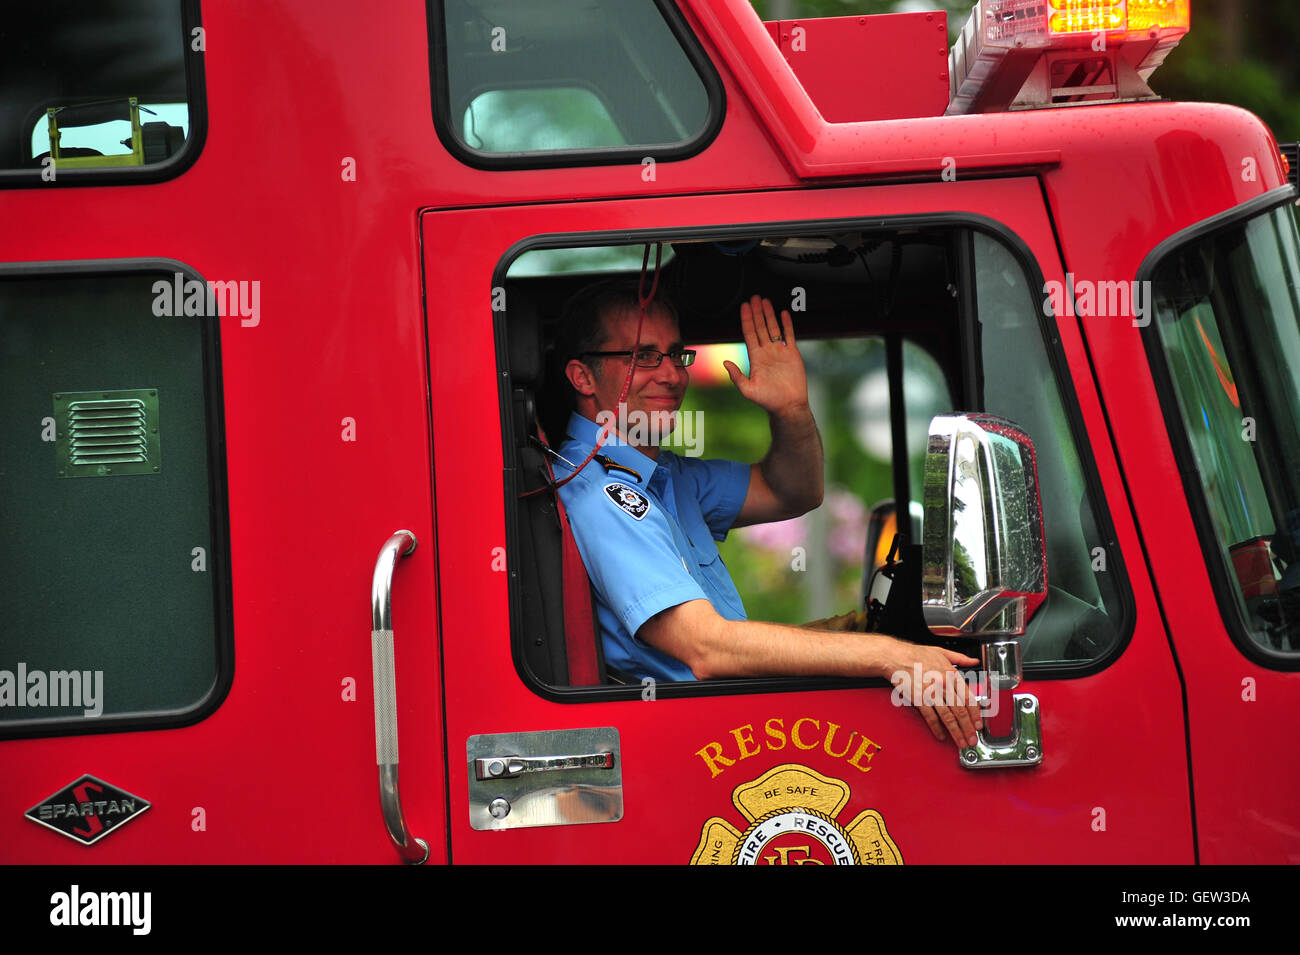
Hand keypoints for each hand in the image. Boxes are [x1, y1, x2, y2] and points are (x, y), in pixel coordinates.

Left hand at [724, 296, 809, 415]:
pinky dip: (786, 324)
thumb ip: (736, 376)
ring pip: (773, 328)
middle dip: (756, 312)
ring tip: (765, 301)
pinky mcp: (792, 354)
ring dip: (769, 314)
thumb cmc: (768, 400)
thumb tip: (724, 362)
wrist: (788, 406)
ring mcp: (779, 352)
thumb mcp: (748, 389)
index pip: (749, 334)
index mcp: (755, 358)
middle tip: (754, 298)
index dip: (746, 320)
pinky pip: (789, 335)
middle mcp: (766, 352)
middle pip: (760, 327)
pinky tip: (783, 313)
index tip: (744, 307)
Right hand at [876, 636, 983, 749]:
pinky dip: (936, 728)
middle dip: (968, 728)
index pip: (968, 698)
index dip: (975, 714)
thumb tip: (974, 661)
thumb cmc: (916, 654)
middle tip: (972, 739)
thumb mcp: (941, 651)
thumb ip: (961, 658)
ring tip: (961, 742)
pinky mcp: (918, 699)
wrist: (895, 656)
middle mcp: (943, 685)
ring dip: (956, 732)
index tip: (978, 724)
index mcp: (951, 674)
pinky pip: (930, 717)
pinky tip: (941, 736)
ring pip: (948, 716)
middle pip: (960, 711)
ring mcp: (931, 693)